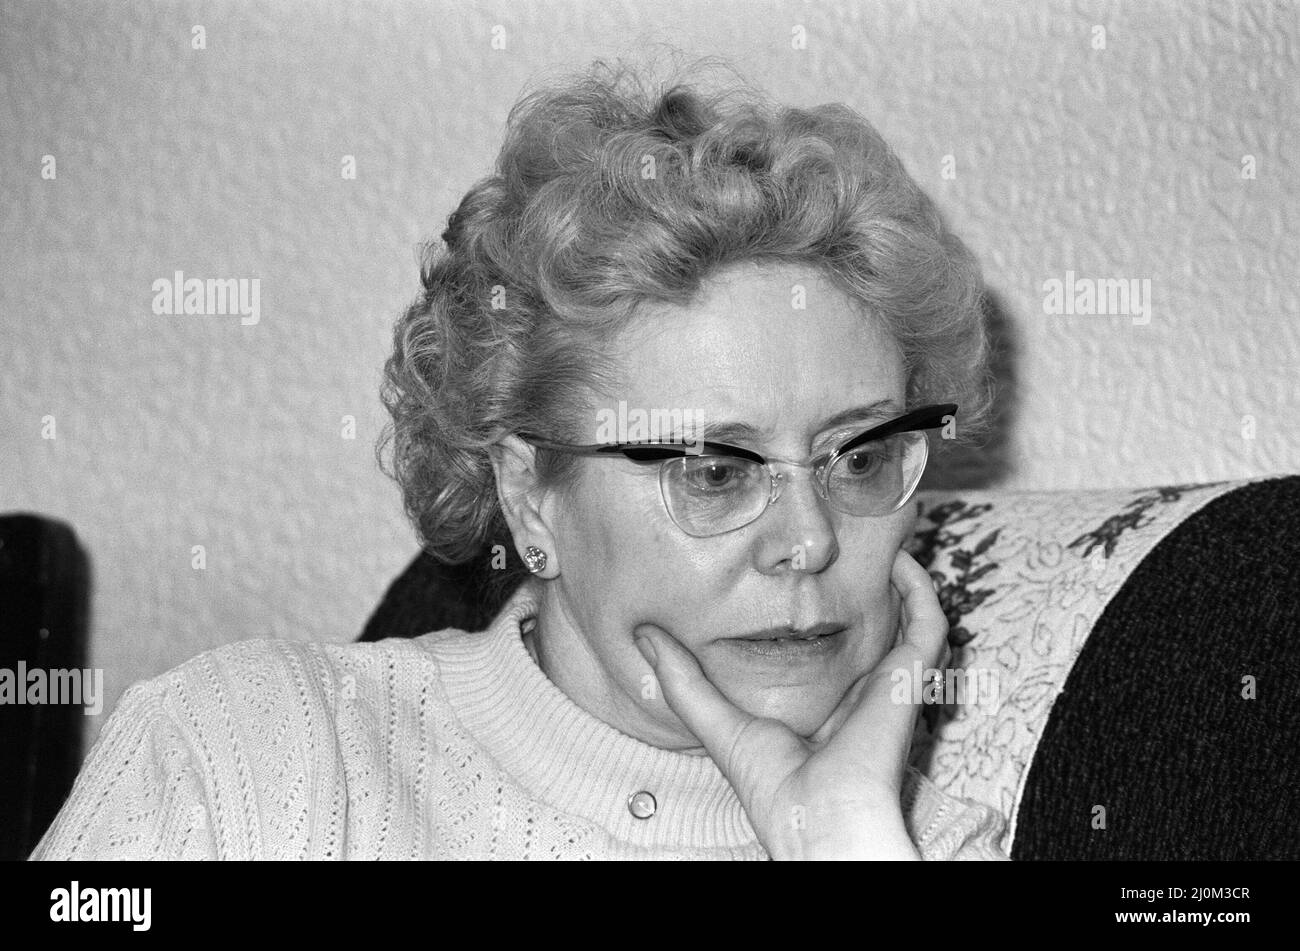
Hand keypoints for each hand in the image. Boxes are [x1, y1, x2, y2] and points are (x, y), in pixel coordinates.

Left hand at [633, 548, 949, 859]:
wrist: (816, 815)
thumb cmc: (775, 788)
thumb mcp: (717, 722)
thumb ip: (684, 681)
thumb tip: (645, 636)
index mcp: (831, 704)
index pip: (836, 647)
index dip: (826, 608)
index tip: (800, 571)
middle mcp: (865, 689)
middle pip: (876, 623)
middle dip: (867, 582)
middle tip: (846, 538)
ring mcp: (892, 682)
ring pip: (908, 615)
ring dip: (898, 575)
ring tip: (874, 532)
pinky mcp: (910, 677)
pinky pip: (929, 622)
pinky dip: (920, 587)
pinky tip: (897, 559)